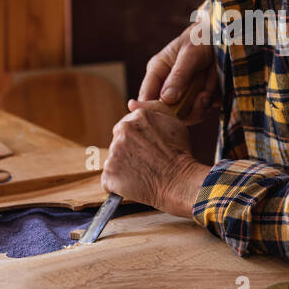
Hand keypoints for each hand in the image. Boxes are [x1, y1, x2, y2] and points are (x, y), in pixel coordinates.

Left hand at [102, 100, 211, 217]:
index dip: (138, 140)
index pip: (126, 126)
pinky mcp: (109, 174)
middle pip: (118, 142)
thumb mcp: (173, 120)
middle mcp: (121, 132)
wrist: (179, 180)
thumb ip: (152, 107)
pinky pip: (109, 180)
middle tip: (146, 162)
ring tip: (142, 173)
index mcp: (134, 118)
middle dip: (129, 151)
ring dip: (124, 167)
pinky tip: (134, 184)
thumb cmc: (179, 152)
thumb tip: (131, 103)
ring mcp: (113, 153)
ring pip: (114, 160)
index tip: (149, 149)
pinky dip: (118, 184)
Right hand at [138, 16, 218, 124]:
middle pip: (167, 112)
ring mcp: (184, 93)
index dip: (150, 110)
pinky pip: (202, 110)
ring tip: (210, 84)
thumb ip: (178, 76)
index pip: (146, 97)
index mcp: (158, 71)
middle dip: (186, 107)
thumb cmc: (202, 38)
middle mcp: (168, 85)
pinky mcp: (199, 98)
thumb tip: (166, 99)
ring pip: (186, 114)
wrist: (226, 36)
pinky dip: (211, 99)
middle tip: (202, 95)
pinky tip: (215, 84)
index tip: (165, 115)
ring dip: (201, 102)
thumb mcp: (190, 53)